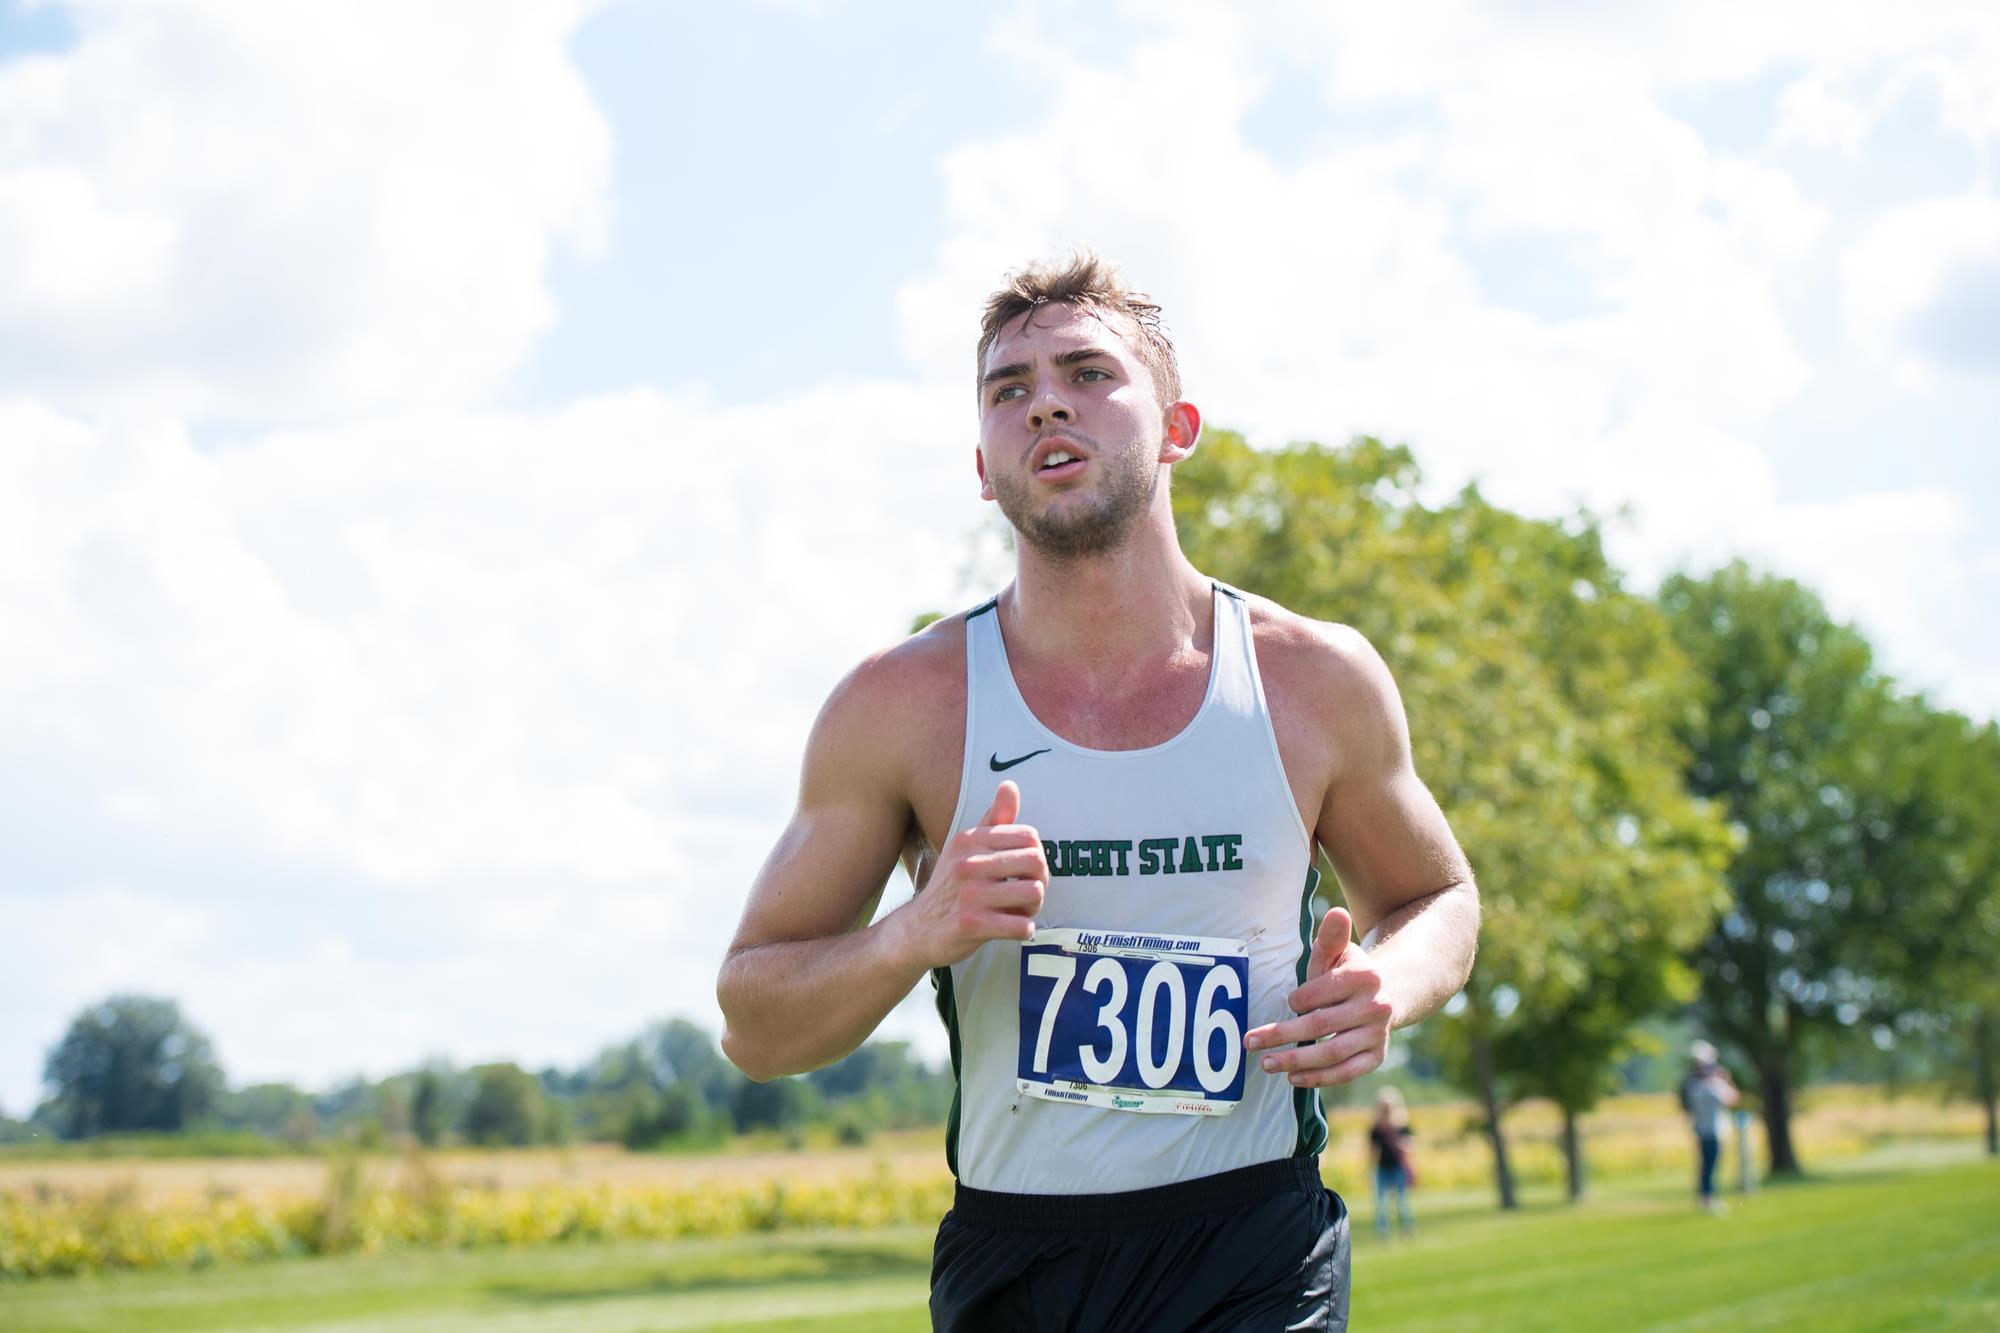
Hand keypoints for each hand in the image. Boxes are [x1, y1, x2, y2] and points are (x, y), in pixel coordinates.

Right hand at [890, 780, 1047, 970]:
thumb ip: (994, 819)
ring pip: (1034, 893)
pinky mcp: (971, 925)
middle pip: (1036, 862)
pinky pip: (1021, 926)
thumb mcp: (966, 848)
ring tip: (1018, 911)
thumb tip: (1010, 784)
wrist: (918, 929)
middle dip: (1040, 881)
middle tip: (1027, 893)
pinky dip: (1023, 930)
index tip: (1024, 871)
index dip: (1036, 855)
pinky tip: (1011, 928)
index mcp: (969, 840)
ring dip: (1033, 907)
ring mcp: (969, 895)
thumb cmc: (952, 885)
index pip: (1029, 836)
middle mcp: (967, 863)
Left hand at [1242, 906, 1392, 1086]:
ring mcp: (1377, 1034)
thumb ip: (1331, 936)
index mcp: (1365, 977)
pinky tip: (1293, 1078)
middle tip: (1250, 1042)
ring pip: (1332, 1053)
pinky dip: (1320, 1078)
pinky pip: (1347, 1072)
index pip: (1321, 992)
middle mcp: (1376, 1007)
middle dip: (1282, 1035)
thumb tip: (1336, 912)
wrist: (1387, 994)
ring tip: (1266, 1063)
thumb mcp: (1339, 953)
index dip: (1298, 1000)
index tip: (1287, 1002)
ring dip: (1296, 1062)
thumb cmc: (1348, 973)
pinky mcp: (1376, 1057)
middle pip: (1321, 1025)